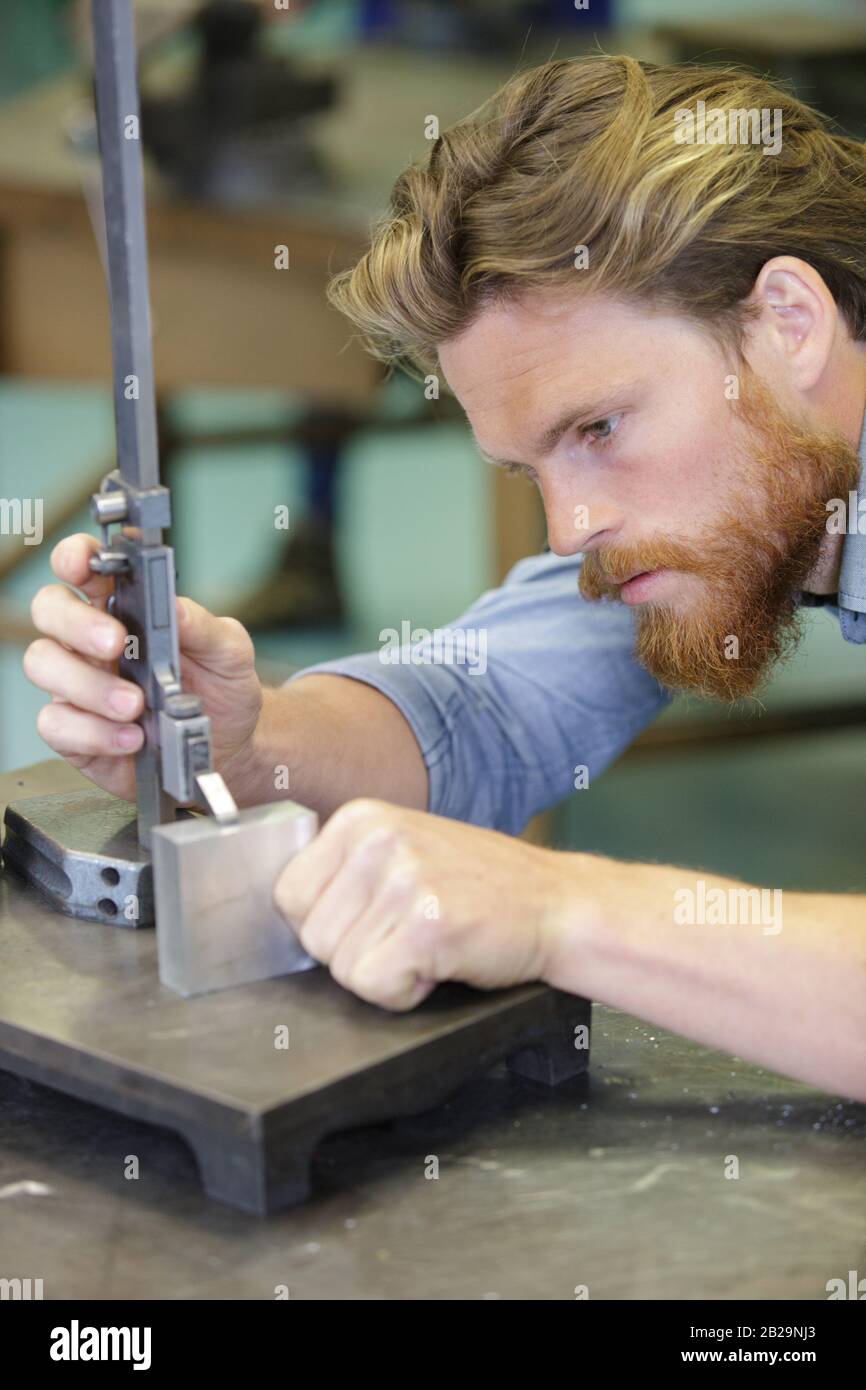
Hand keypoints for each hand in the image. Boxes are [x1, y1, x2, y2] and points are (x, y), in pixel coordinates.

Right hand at [25, 532, 262, 801]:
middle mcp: (90, 641)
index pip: (84, 567)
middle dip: (76, 622)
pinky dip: (93, 732)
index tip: (83, 565)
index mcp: (124, 607)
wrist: (232, 747)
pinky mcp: (76, 732)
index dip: (74, 557)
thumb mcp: (230, 652)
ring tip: (134, 704)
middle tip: (116, 643)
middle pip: (49, 609)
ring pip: (43, 665)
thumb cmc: (222, 690)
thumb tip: (175, 608)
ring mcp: (78, 685)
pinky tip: (131, 737)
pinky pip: (57, 725)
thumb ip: (204, 627)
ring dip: (88, 684)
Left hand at [273, 798, 570, 1008]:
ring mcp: (404, 878)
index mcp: (360, 818)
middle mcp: (378, 839)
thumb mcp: (404, 851)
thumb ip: (345, 872)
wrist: (558, 905)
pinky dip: (406, 993)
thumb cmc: (480, 889)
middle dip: (356, 954)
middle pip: (312, 937)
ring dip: (384, 974)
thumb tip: (282, 916)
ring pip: (340, 968)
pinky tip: (439, 964)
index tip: (373, 923)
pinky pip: (375, 987)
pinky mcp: (428, 922)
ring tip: (428, 945)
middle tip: (409, 935)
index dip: (328, 926)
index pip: (287, 895)